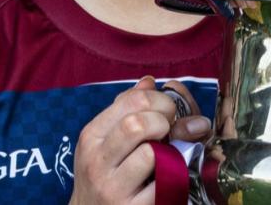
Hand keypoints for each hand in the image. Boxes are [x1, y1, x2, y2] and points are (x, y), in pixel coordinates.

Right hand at [69, 76, 211, 204]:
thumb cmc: (103, 174)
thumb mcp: (105, 141)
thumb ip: (127, 109)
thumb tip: (150, 81)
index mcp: (92, 136)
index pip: (132, 101)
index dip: (160, 100)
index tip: (168, 111)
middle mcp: (98, 161)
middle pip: (139, 123)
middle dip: (166, 120)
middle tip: (172, 129)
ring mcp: (114, 188)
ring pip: (152, 154)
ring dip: (173, 149)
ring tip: (172, 152)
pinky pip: (166, 183)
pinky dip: (177, 174)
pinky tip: (174, 173)